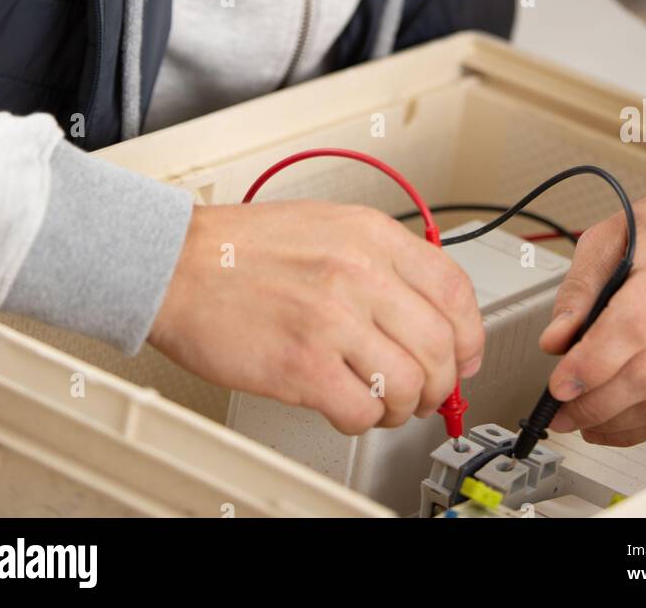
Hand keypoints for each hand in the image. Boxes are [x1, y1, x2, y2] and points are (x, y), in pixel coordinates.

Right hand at [148, 199, 483, 434]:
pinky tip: (343, 405)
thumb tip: (430, 311)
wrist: (176, 264)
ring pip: (411, 385)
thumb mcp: (329, 225)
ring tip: (379, 400)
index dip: (470, 335)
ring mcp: (333, 320)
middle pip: (442, 346)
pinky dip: (361, 419)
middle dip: (440, 382)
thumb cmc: (243, 248)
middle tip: (423, 391)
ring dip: (401, 406)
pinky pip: (363, 411)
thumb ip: (383, 262)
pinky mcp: (302, 366)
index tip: (463, 356)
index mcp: (372, 235)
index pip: (456, 291)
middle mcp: (360, 273)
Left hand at [537, 185, 645, 446]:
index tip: (558, 386)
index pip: (632, 325)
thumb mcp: (610, 235)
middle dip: (595, 404)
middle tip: (561, 411)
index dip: (591, 364)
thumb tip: (554, 342)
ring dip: (617, 422)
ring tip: (583, 421)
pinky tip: (618, 421)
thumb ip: (578, 289)